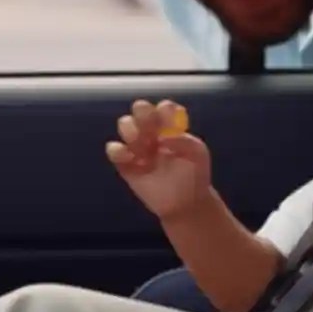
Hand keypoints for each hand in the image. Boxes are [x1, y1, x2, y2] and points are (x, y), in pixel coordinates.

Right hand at [107, 100, 212, 220]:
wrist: (186, 203)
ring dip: (130, 129)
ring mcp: (138, 146)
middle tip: (150, 126)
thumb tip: (163, 137)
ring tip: (142, 146)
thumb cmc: (195, 174)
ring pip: (125, 125)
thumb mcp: (198, 155)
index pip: (164, 108)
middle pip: (141, 110)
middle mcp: (152, 131)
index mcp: (171, 126)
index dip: (164, 109)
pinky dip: (116, 150)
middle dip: (142, 112)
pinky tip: (129, 158)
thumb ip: (185, 141)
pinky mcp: (126, 164)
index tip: (167, 120)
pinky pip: (114, 150)